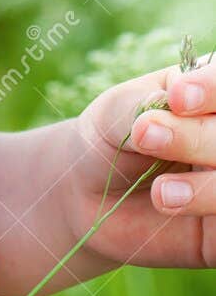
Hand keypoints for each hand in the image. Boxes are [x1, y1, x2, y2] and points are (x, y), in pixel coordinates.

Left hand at [58, 49, 215, 269]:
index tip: (177, 98)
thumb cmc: (110, 137)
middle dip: (200, 137)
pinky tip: (169, 203)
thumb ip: (142, 107)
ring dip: (205, 187)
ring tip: (161, 191)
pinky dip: (206, 206)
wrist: (90, 193)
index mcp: (211, 93)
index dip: (212, 89)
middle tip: (146, 135)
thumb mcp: (117, 114)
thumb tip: (170, 99)